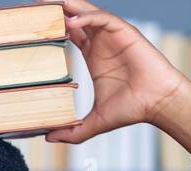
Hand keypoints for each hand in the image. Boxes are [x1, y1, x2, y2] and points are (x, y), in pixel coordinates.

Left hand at [45, 0, 186, 144]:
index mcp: (94, 55)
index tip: (33, 24)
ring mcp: (113, 35)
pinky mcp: (125, 32)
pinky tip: (71, 22)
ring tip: (50, 4)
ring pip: (88, 12)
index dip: (52, 26)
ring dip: (69, 6)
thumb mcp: (94, 122)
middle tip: (35, 6)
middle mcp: (102, 42)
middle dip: (56, 9)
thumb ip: (72, 131)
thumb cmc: (132, 109)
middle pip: (75, 17)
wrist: (157, 103)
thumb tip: (48, 138)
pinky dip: (87, 17)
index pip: (69, 32)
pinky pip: (103, 18)